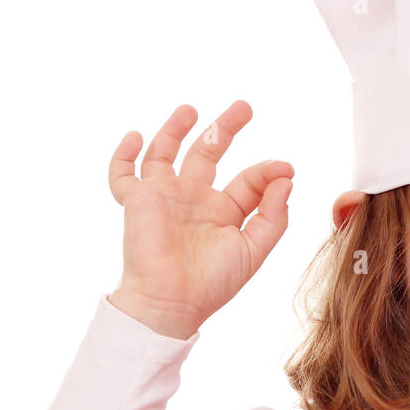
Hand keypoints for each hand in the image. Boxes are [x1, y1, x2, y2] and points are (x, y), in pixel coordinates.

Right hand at [107, 101, 292, 337]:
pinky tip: (137, 136)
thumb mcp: (254, 249)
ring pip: (166, 152)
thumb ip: (274, 216)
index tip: (285, 168)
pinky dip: (125, 154)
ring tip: (190, 109)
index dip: (268, 172)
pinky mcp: (137, 200)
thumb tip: (286, 179)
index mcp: (225, 212)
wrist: (172, 301)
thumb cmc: (213, 282)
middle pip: (208, 154)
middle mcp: (195, 199)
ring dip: (176, 129)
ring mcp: (165, 196)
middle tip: (244, 107)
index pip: (248, 180)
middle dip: (225, 128)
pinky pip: (123, 173)